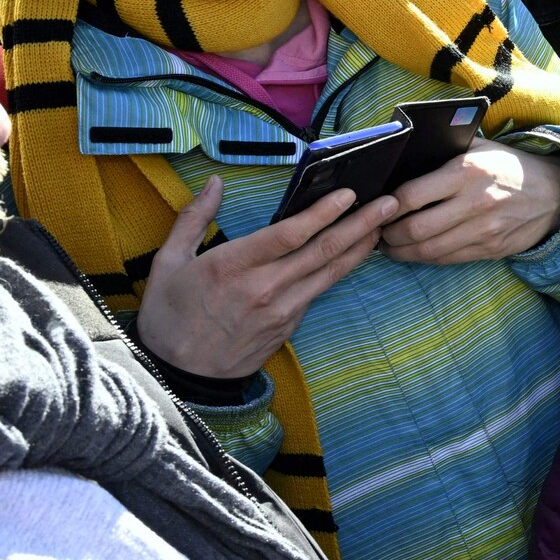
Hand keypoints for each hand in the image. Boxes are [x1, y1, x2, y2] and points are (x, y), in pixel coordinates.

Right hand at [137, 178, 396, 378]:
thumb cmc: (168, 316)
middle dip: (361, 223)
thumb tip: (214, 183)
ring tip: (385, 224)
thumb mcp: (168, 262)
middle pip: (323, 251)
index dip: (323, 212)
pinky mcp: (288, 326)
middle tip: (391, 203)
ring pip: (330, 273)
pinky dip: (340, 270)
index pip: (290, 234)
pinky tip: (355, 254)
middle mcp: (264, 288)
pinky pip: (318, 291)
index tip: (349, 193)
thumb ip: (193, 218)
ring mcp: (281, 310)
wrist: (178, 377)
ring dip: (361, 246)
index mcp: (232, 266)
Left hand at [379, 137, 559, 263]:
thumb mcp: (478, 149)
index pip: (411, 195)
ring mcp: (484, 231)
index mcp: (466, 173)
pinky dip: (425, 258)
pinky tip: (414, 251)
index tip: (377, 206)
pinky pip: (448, 259)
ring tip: (389, 245)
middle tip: (376, 231)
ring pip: (428, 250)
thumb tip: (400, 163)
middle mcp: (474, 203)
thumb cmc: (509, 166)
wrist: (555, 194)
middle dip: (387, 235)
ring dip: (401, 252)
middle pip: (415, 229)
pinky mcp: (490, 250)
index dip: (387, 205)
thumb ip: (443, 155)